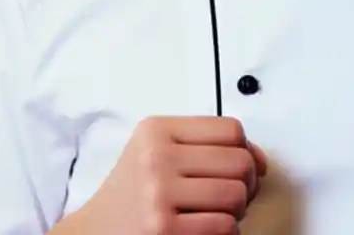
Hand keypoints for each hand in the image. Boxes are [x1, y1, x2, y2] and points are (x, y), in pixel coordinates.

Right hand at [52, 116, 266, 234]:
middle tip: (228, 195)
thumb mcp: (159, 153)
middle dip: (244, 183)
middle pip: (239, 161)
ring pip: (236, 194)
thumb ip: (207, 147)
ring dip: (236, 211)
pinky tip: (207, 229)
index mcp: (157, 131)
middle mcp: (156, 158)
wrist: (94, 233)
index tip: (238, 167)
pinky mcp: (164, 229)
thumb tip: (259, 159)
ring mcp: (159, 194)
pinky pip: (225, 226)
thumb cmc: (132, 195)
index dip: (245, 151)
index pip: (231, 129)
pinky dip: (227, 232)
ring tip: (215, 212)